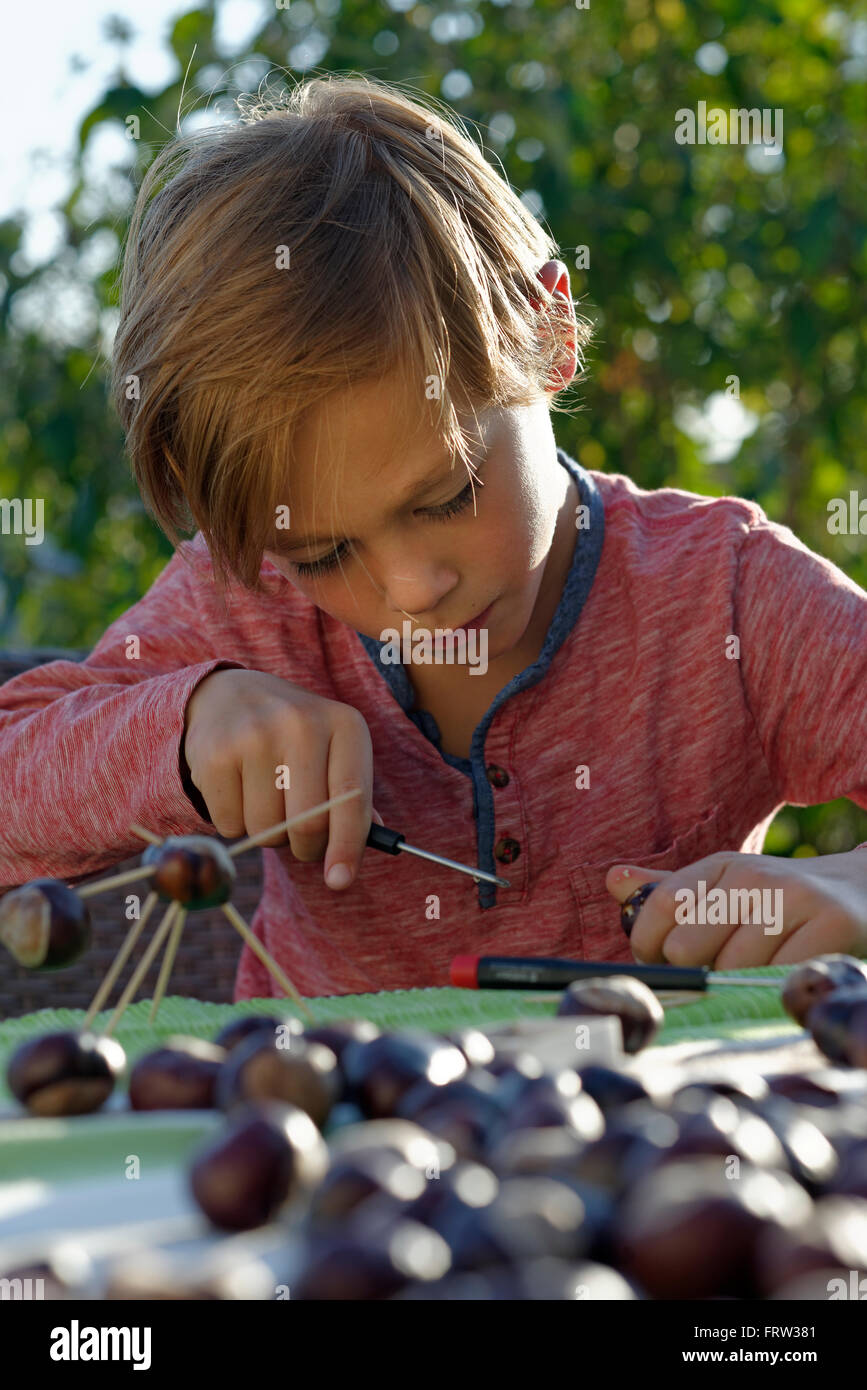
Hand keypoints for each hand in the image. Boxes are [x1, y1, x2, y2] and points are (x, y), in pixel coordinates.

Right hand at [183, 668, 382, 890]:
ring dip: (269, 835)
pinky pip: (230, 826)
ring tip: (268, 801)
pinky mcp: (214, 755)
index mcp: (345, 725)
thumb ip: (352, 801)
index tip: (340, 880)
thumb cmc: (295, 737)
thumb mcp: (334, 751)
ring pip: (267, 831)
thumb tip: (348, 865)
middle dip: (306, 848)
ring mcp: (254, 736)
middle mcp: (301, 724)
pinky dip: (236, 824)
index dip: (347, 847)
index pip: (352, 798)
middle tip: (301, 842)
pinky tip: (239, 791)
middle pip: (307, 824)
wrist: (231, 694)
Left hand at [605, 850, 866, 968]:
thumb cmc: (781, 903)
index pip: (659, 907)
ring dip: (738, 986)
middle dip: (696, 973)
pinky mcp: (831, 927)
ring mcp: (794, 900)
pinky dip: (774, 992)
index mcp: (722, 866)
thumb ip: (670, 892)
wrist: (863, 893)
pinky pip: (778, 980)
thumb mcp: (726, 890)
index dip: (648, 947)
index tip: (661, 963)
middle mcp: (754, 876)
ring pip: (730, 970)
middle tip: (718, 974)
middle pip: (687, 949)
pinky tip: (783, 983)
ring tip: (757, 976)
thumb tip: (611, 880)